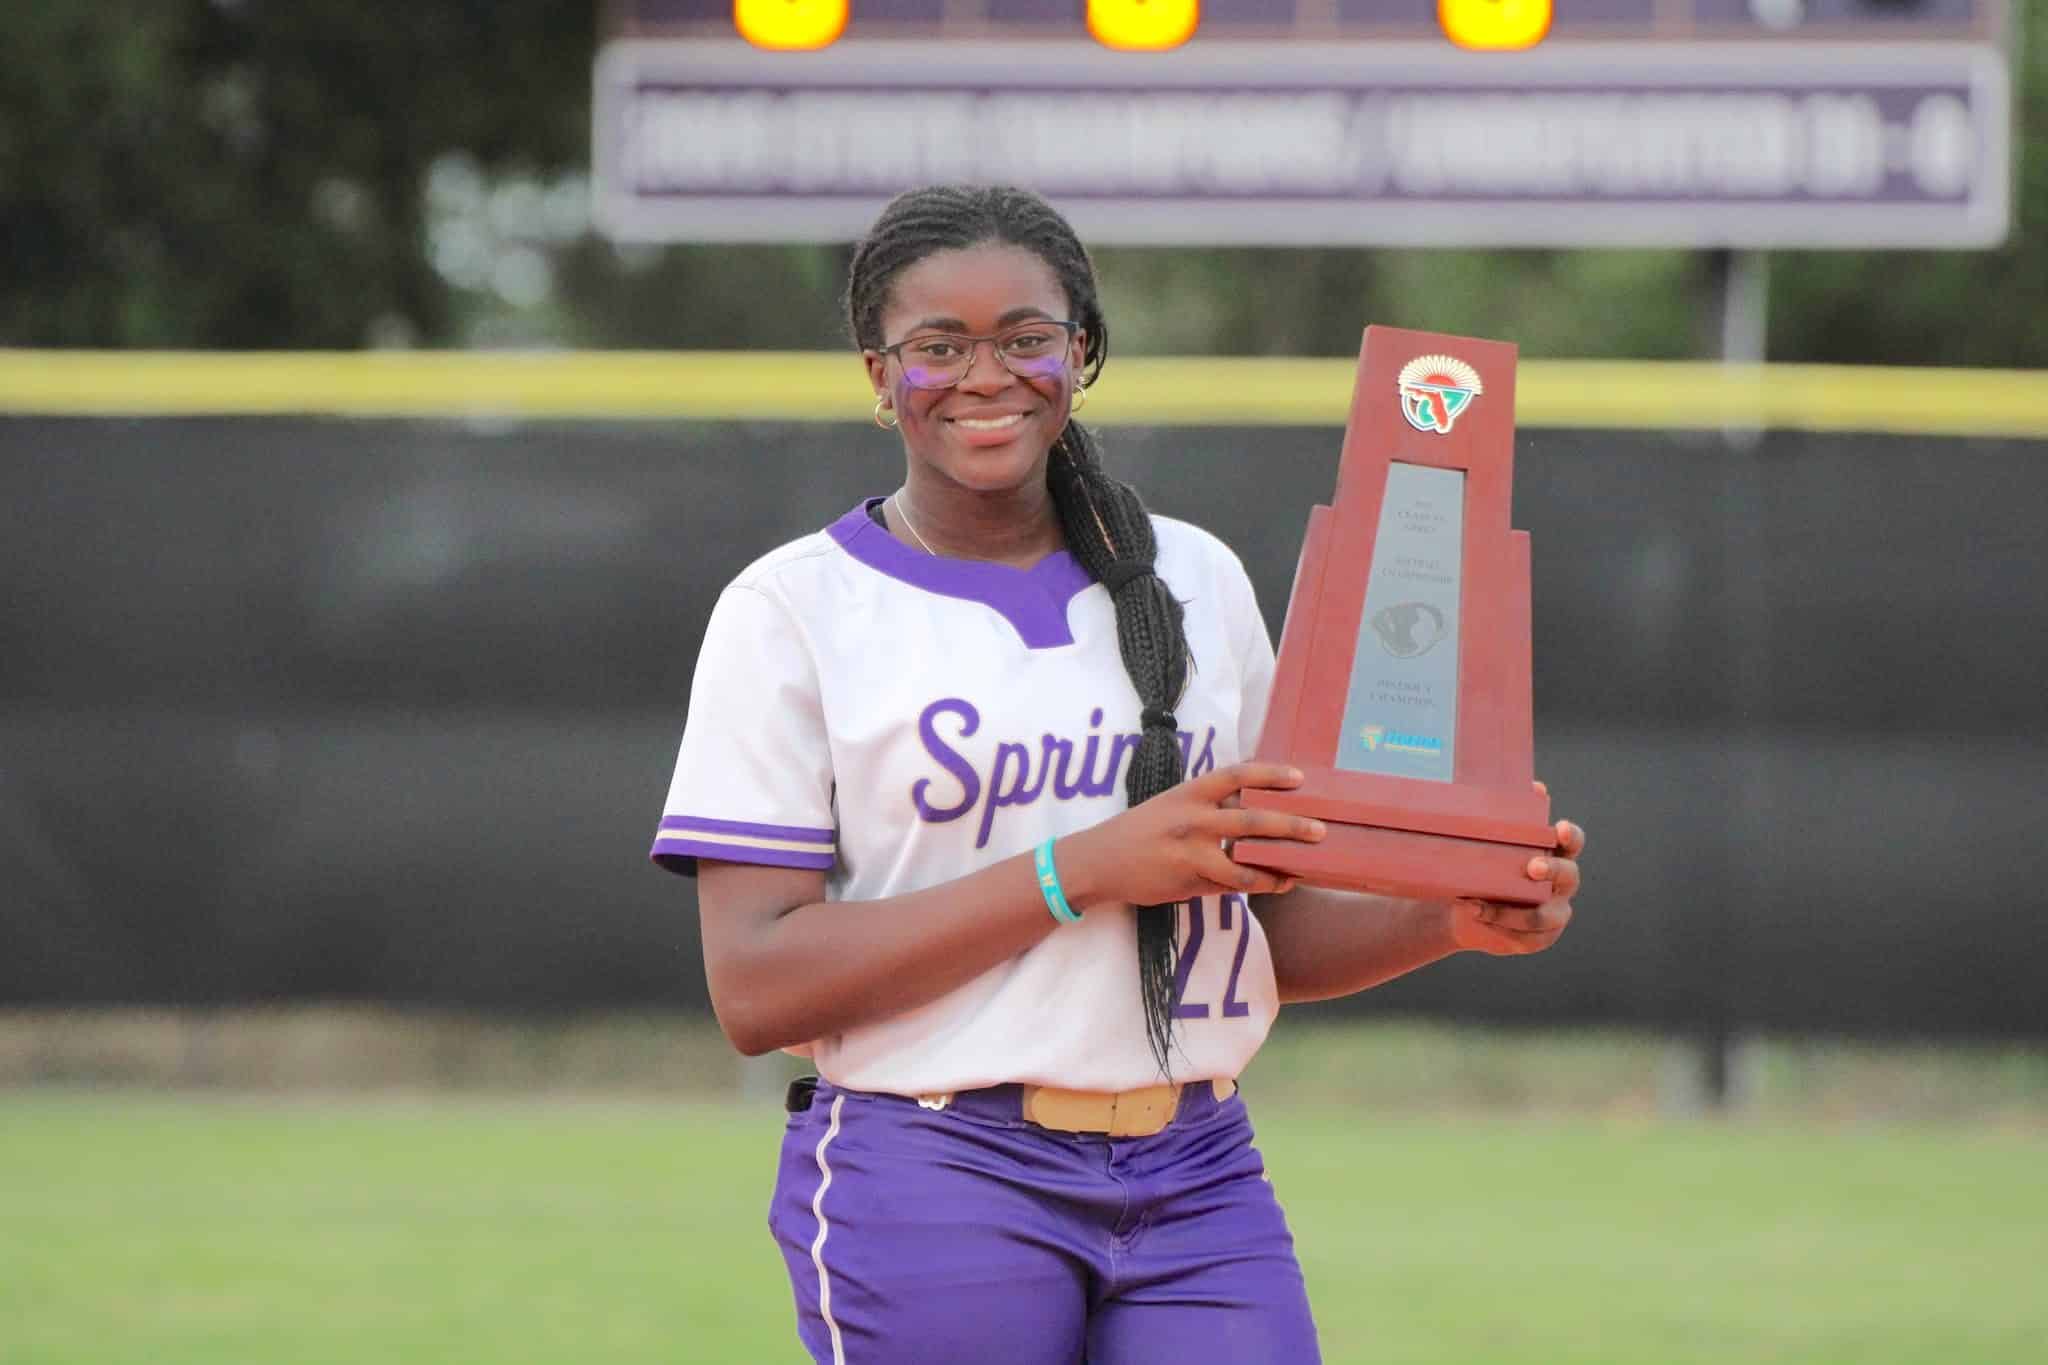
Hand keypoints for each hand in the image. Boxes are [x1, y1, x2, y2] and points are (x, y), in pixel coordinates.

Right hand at [1059, 762, 1322, 908]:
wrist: (1099, 862)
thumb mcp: (1171, 806)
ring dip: (1278, 869)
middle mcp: (1192, 819)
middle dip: (1290, 826)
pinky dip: (1256, 886)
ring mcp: (1190, 852)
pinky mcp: (1187, 880)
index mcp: (1189, 792)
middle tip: (1320, 831)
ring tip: (1300, 872)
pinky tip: (1276, 886)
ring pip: (1245, 864)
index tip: (1300, 778)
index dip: (1270, 775)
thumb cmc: (1139, 831)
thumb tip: (1251, 810)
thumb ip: (1207, 808)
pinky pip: (1229, 886)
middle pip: (1252, 821)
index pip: (1236, 775)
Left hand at [1449, 813, 1583, 956]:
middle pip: (1568, 875)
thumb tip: (1534, 787)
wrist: (1464, 910)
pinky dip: (1499, 928)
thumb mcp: (1489, 843)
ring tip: (1476, 904)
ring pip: (1544, 915)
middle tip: (1532, 867)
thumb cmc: (1483, 867)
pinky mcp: (1539, 938)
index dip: (1570, 836)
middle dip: (1552, 870)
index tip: (1560, 828)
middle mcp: (1561, 883)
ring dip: (1510, 911)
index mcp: (1554, 854)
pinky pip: (1525, 937)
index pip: (1572, 842)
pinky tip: (1477, 917)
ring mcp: (1554, 912)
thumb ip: (1507, 817)